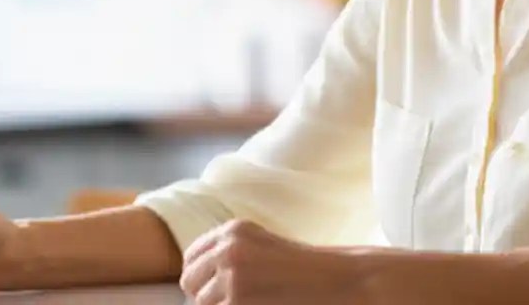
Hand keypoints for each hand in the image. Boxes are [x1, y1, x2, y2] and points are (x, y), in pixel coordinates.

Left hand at [180, 220, 362, 304]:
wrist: (338, 282)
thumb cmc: (305, 271)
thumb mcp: (262, 248)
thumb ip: (230, 254)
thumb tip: (194, 280)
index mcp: (233, 231)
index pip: (191, 258)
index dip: (200, 278)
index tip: (213, 289)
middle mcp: (228, 248)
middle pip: (190, 283)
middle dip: (205, 296)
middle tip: (233, 302)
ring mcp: (231, 276)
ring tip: (256, 303)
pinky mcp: (236, 302)